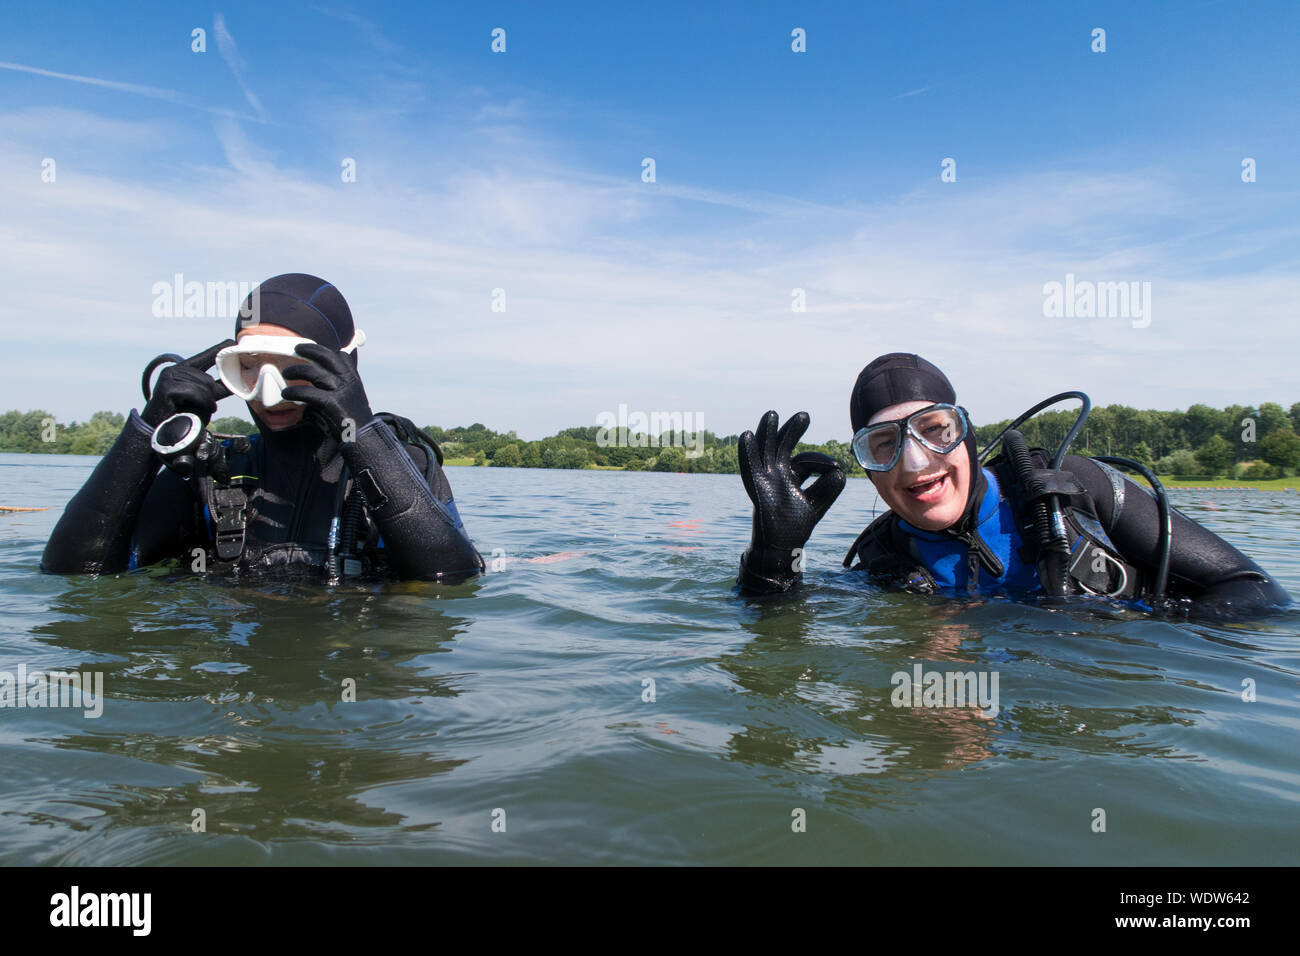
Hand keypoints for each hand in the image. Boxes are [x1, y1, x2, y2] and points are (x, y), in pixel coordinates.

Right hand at [142, 341, 232, 427]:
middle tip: (206, 407)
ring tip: (200, 410)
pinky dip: (201, 403)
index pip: (206, 356)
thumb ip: (215, 389)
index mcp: (184, 370)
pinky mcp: (166, 387)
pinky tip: (198, 410)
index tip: (232, 341)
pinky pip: (195, 392)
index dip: (219, 349)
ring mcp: (169, 377)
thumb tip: (234, 381)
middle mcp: (175, 369)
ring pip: (203, 386)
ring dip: (206, 402)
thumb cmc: (182, 415)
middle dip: (211, 396)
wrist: (161, 431)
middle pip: (207, 379)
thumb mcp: (203, 399)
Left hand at [281, 342, 373, 439]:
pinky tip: (285, 394)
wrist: (364, 436)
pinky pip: (308, 392)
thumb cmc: (355, 420)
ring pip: (314, 372)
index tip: (315, 350)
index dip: (327, 351)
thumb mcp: (352, 399)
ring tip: (286, 373)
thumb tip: (320, 385)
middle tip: (297, 348)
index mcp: (353, 379)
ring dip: (296, 370)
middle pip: (327, 356)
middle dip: (310, 349)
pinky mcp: (331, 402)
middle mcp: (348, 380)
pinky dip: (294, 391)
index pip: (341, 357)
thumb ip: (341, 388)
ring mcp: (340, 390)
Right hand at [739, 410, 844, 553]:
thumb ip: (828, 489)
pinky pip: (750, 467)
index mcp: (791, 475)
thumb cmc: (796, 526)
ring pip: (764, 451)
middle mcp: (776, 474)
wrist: (781, 547)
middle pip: (781, 446)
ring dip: (767, 433)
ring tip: (772, 414)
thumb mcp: (817, 504)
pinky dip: (747, 452)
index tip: (836, 467)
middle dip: (791, 431)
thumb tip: (839, 471)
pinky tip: (746, 435)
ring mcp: (765, 479)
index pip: (804, 460)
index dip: (820, 461)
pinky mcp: (756, 489)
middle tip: (804, 416)